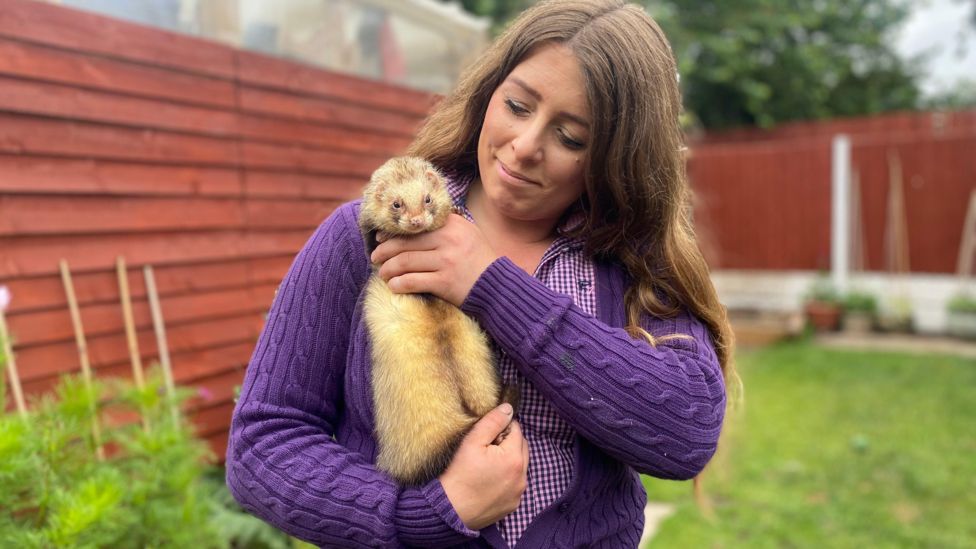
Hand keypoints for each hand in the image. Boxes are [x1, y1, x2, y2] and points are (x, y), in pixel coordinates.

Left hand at [371, 214, 497, 305]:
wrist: (499, 286)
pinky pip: (412, 281)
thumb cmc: (479, 260)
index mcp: (452, 225)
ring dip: (388, 269)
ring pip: (405, 262)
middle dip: (384, 250)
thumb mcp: (467, 234)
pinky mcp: (445, 282)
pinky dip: (399, 284)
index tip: (381, 238)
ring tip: (382, 273)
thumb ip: (445, 226)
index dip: (393, 232)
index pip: (415, 225)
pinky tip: (393, 286)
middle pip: (405, 243)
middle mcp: (449, 240)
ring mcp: (447, 261)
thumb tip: (412, 225)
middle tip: (375, 257)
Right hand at [438, 403, 528, 529]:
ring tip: (487, 465)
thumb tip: (508, 408)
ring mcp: (519, 492)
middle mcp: (522, 476)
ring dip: (509, 460)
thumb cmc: (459, 474)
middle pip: (521, 447)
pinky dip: (507, 478)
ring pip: (520, 466)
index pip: (516, 430)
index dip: (501, 428)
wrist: (449, 509)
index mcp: (514, 458)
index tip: (486, 436)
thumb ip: (492, 422)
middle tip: (486, 448)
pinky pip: (515, 484)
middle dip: (508, 442)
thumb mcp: (472, 442)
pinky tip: (490, 480)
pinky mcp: (513, 505)